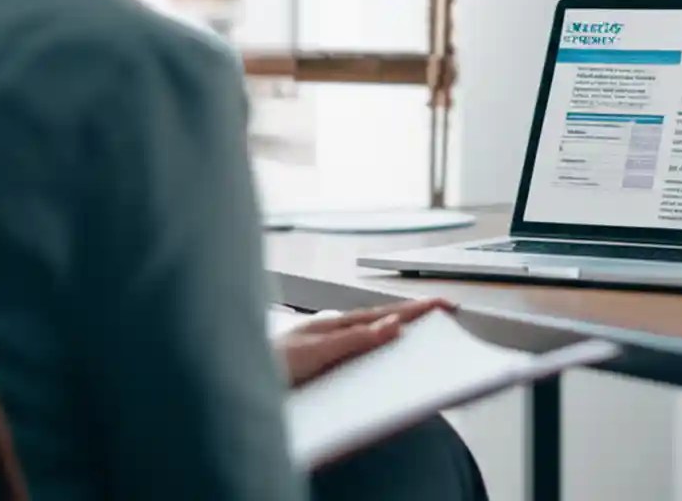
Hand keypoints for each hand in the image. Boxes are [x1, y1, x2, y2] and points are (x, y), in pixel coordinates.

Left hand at [276, 298, 456, 386]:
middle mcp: (335, 331)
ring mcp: (329, 345)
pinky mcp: (324, 362)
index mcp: (337, 324)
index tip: (444, 303)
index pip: (385, 314)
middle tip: (443, 312)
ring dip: (397, 329)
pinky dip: (378, 346)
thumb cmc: (269, 364)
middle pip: (383, 320)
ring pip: (371, 333)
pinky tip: (383, 353)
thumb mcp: (315, 352)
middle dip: (413, 315)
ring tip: (422, 330)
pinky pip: (359, 351)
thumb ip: (354, 340)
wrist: (237, 377)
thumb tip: (393, 325)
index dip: (416, 309)